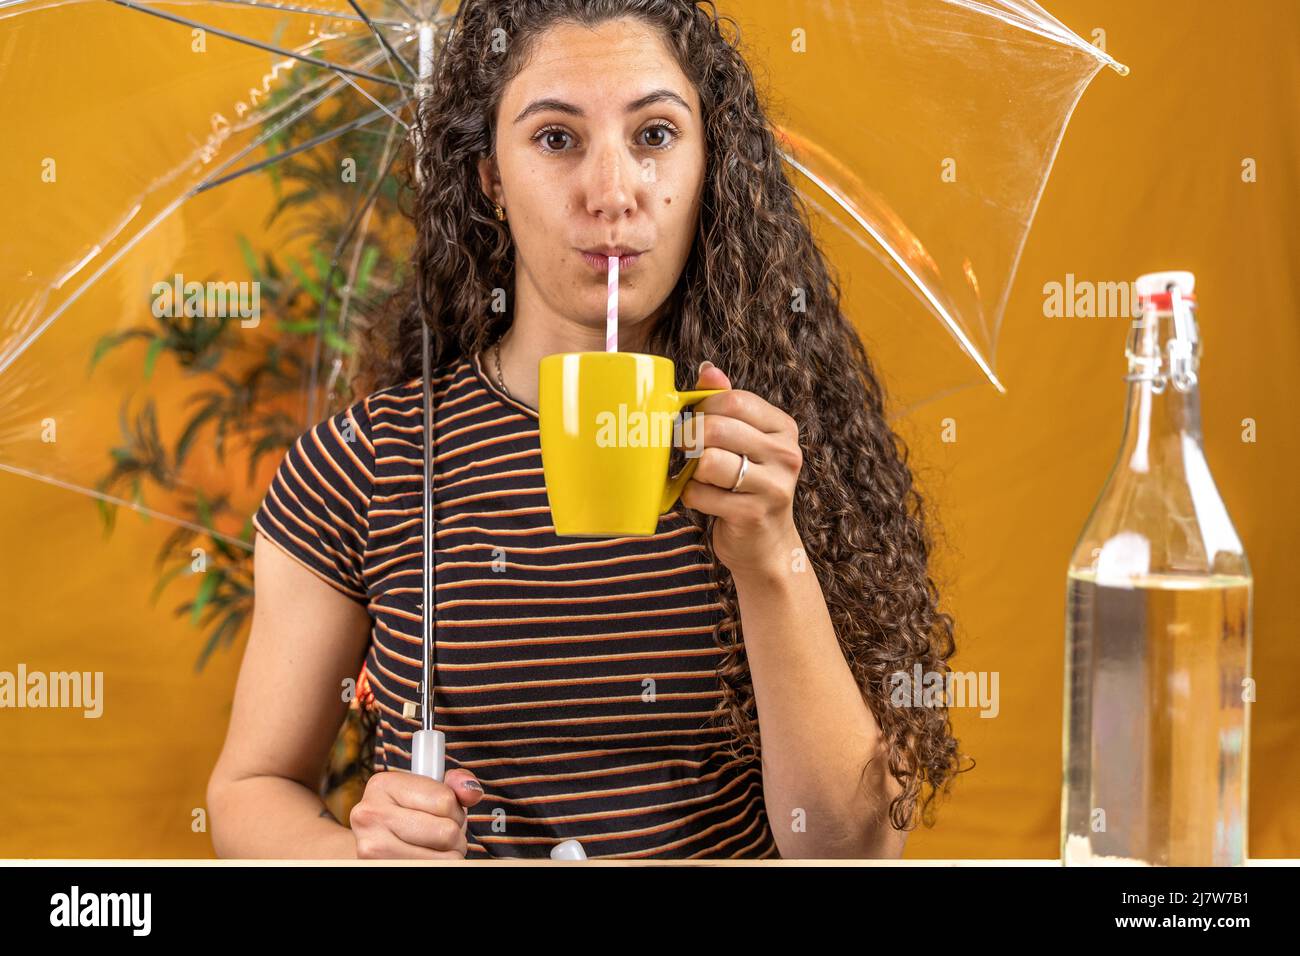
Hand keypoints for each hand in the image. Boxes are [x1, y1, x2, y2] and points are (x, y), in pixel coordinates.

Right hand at [349, 767, 484, 858]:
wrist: (376, 843)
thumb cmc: (407, 814)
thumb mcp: (427, 790)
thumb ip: (454, 784)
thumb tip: (471, 791)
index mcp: (383, 785)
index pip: (445, 800)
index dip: (454, 809)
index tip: (442, 811)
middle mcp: (371, 815)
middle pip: (446, 832)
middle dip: (454, 834)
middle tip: (439, 832)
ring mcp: (372, 848)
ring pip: (444, 858)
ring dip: (448, 855)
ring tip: (432, 846)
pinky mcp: (378, 868)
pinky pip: (432, 869)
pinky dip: (438, 865)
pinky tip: (423, 857)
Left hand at [677, 360, 803, 581]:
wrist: (765, 545)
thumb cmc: (746, 485)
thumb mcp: (744, 442)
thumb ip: (726, 404)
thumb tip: (707, 369)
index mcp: (782, 428)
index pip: (734, 400)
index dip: (702, 408)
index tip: (692, 420)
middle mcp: (785, 454)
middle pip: (717, 428)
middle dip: (689, 437)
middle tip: (683, 447)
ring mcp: (773, 486)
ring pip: (708, 461)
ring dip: (692, 469)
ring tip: (698, 475)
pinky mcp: (753, 514)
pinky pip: (701, 493)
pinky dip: (691, 496)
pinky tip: (703, 499)